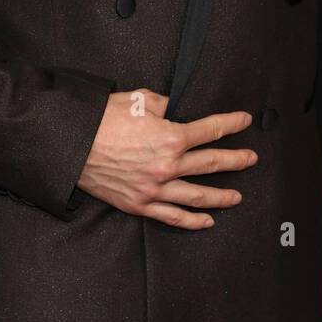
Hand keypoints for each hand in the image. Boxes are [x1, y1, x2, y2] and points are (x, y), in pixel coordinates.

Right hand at [76, 89, 256, 228]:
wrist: (71, 145)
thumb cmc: (102, 119)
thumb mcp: (137, 100)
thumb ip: (163, 104)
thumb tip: (174, 107)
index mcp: (171, 137)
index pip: (211, 130)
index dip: (231, 124)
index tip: (245, 121)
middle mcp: (168, 165)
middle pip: (212, 163)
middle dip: (235, 160)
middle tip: (251, 159)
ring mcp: (155, 188)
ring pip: (199, 195)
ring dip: (222, 196)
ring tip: (237, 197)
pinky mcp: (140, 204)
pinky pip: (173, 216)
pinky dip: (192, 220)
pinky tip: (207, 221)